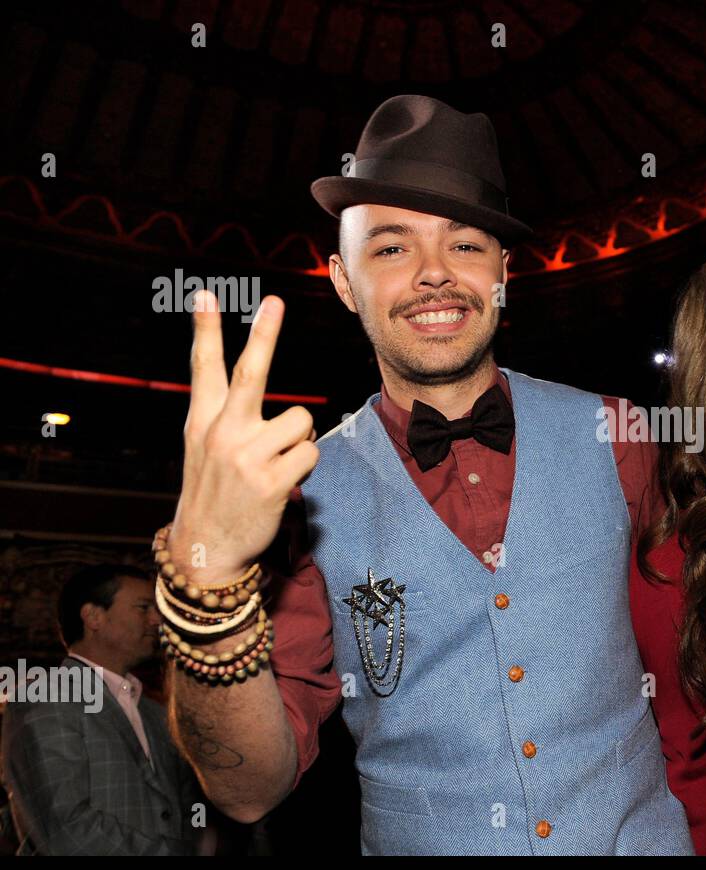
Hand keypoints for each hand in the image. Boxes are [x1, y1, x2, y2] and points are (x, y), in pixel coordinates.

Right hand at [168, 291, 318, 584]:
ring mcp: (245, 457)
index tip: (204, 294)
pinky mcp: (271, 481)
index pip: (204, 368)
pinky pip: (311, 453)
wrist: (205, 548)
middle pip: (250, 374)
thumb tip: (278, 401)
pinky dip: (306, 466)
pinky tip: (285, 482)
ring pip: (301, 421)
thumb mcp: (204, 449)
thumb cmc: (214, 493)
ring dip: (300, 440)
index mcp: (202, 422)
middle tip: (274, 301)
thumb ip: (226, 417)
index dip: (206, 329)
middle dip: (263, 335)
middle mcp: (221, 433)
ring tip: (279, 463)